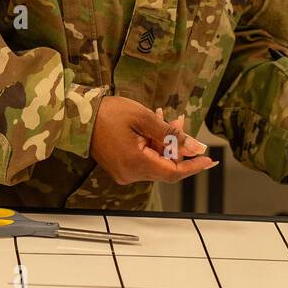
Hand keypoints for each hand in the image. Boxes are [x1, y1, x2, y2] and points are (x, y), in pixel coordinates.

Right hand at [90, 97, 217, 184]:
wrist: (78, 116)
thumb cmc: (108, 113)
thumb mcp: (144, 117)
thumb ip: (171, 134)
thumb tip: (195, 147)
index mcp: (136, 163)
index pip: (174, 172)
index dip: (194, 166)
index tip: (209, 159)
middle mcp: (130, 174)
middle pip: (166, 166)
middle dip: (178, 146)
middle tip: (180, 120)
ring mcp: (124, 173)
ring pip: (156, 162)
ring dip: (165, 144)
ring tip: (165, 118)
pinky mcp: (120, 168)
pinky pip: (145, 161)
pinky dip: (153, 146)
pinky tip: (153, 128)